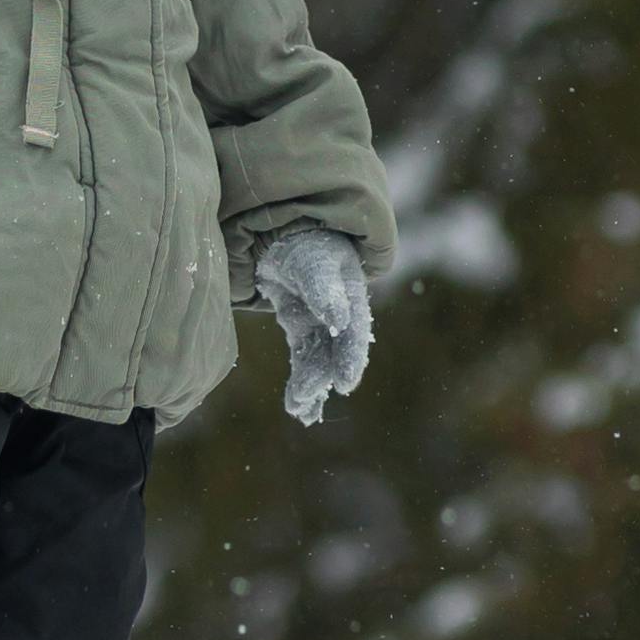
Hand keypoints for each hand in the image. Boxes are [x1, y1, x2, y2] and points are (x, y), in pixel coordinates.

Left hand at [253, 224, 372, 422]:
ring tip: (300, 411)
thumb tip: (338, 319)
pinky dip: (302, 379)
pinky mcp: (301, 325)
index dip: (351, 356)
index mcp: (351, 293)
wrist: (285, 227)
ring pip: (318, 358)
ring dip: (311, 385)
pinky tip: (298, 405)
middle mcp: (339, 312)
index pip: (354, 330)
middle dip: (320, 375)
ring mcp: (319, 320)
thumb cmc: (306, 241)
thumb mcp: (314, 262)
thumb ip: (324, 288)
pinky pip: (304, 357)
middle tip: (303, 398)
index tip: (345, 383)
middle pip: (333, 350)